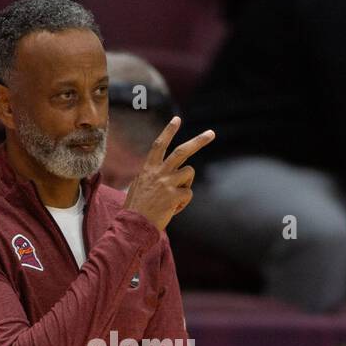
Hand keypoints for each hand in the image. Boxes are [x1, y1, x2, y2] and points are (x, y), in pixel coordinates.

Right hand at [121, 116, 214, 231]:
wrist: (133, 225)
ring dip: (186, 184)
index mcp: (148, 168)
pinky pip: (188, 193)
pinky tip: (171, 209)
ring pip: (189, 172)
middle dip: (198, 141)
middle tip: (211, 133)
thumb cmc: (136, 209)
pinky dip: (183, 203)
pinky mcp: (174, 195)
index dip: (168, 131)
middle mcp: (158, 172)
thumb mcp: (138, 186)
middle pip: (182, 151)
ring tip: (173, 198)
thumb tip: (168, 173)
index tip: (177, 119)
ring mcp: (166, 182)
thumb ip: (152, 176)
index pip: (159, 144)